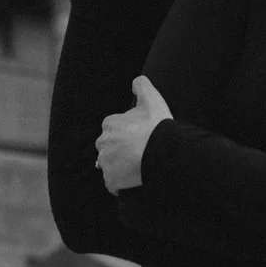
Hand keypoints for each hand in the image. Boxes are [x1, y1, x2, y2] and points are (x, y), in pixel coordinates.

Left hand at [94, 76, 171, 193]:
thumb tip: (135, 82)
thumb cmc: (157, 126)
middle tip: (137, 153)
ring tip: (136, 167)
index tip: (138, 137)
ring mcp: (106, 163)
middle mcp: (103, 143)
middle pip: (108, 147)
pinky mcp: (111, 180)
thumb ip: (142, 85)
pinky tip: (133, 180)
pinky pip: (113, 184)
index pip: (112, 128)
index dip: (125, 133)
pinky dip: (120, 184)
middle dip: (119, 150)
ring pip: (109, 165)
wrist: (162, 153)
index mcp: (110, 124)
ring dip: (119, 167)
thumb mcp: (152, 99)